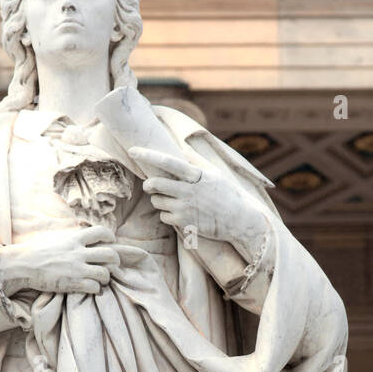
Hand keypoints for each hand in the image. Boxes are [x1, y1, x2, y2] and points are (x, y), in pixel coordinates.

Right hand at [0, 224, 119, 296]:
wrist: (22, 265)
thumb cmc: (36, 250)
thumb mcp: (56, 237)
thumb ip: (71, 236)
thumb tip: (81, 232)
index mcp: (75, 238)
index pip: (101, 232)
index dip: (110, 237)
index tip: (111, 241)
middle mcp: (78, 252)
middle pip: (110, 254)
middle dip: (115, 261)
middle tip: (112, 265)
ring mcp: (76, 269)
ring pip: (105, 273)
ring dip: (106, 278)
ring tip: (101, 280)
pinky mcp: (73, 284)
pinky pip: (95, 287)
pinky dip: (97, 289)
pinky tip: (93, 289)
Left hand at [130, 146, 269, 260]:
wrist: (239, 220)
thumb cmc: (227, 194)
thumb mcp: (214, 173)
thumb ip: (196, 161)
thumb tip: (181, 148)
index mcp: (195, 175)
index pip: (167, 161)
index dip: (148, 155)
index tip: (133, 150)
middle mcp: (188, 190)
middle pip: (155, 184)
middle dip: (148, 185)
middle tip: (150, 185)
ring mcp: (185, 208)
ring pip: (157, 202)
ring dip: (158, 200)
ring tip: (171, 201)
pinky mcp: (184, 223)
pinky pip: (163, 217)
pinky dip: (166, 215)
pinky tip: (178, 214)